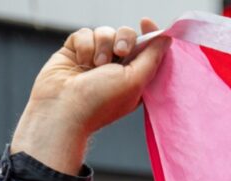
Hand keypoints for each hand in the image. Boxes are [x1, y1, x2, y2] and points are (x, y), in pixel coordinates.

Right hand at [11, 19, 167, 175]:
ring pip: (105, 32)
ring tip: (95, 65)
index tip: (146, 22)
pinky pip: (85, 33)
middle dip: (124, 39)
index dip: (149, 34)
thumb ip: (153, 57)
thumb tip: (166, 38)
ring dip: (102, 46)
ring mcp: (94, 59)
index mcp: (134, 77)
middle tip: (120, 52)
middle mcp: (115, 68)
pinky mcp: (76, 52)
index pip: (147, 49)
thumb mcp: (135, 80)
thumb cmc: (100, 101)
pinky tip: (80, 62)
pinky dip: (84, 46)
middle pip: (127, 35)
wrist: (63, 108)